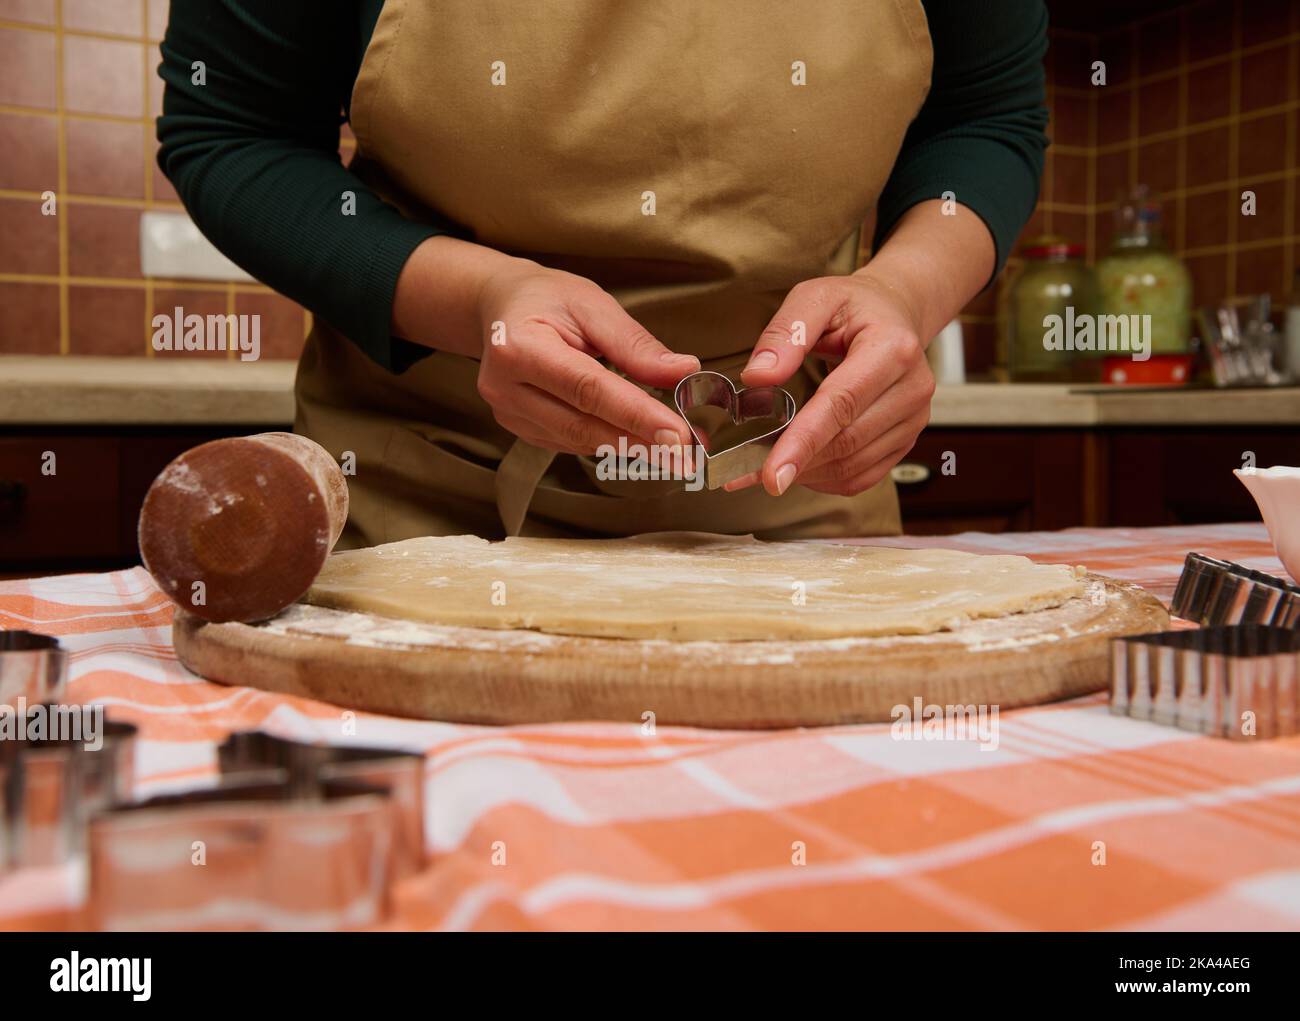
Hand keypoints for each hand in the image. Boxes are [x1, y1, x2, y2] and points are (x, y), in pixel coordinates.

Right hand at [475, 260, 698, 454]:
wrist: (500, 307)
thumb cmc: (547, 298)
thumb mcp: (592, 303)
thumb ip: (635, 343)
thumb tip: (683, 370)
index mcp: (519, 348)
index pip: (588, 389)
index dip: (636, 415)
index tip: (679, 435)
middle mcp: (505, 387)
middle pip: (583, 424)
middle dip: (641, 442)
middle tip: (689, 456)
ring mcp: (508, 413)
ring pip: (579, 441)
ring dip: (630, 447)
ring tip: (676, 452)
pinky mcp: (518, 427)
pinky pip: (571, 443)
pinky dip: (608, 441)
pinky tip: (638, 439)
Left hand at [734, 270, 934, 496]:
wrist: (895, 314)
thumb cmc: (853, 306)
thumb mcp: (815, 298)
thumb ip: (785, 332)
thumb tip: (758, 377)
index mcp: (892, 349)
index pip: (841, 404)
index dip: (803, 442)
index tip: (772, 474)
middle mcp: (911, 388)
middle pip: (846, 442)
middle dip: (796, 462)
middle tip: (749, 471)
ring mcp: (914, 418)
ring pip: (853, 466)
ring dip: (807, 474)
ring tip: (769, 467)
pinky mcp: (907, 438)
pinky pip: (863, 475)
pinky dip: (826, 480)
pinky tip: (801, 469)